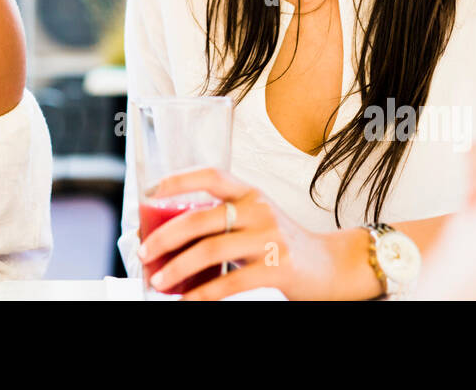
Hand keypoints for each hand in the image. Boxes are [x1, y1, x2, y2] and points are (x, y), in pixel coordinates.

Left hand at [136, 168, 380, 300]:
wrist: (331, 266)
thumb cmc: (282, 242)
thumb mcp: (256, 219)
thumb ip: (224, 219)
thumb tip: (172, 235)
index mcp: (251, 193)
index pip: (211, 175)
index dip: (179, 180)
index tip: (150, 192)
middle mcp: (259, 210)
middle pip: (201, 218)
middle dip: (165, 237)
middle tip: (144, 252)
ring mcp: (269, 238)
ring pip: (210, 251)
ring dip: (177, 268)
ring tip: (160, 280)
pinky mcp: (277, 267)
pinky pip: (229, 282)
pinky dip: (202, 293)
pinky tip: (187, 300)